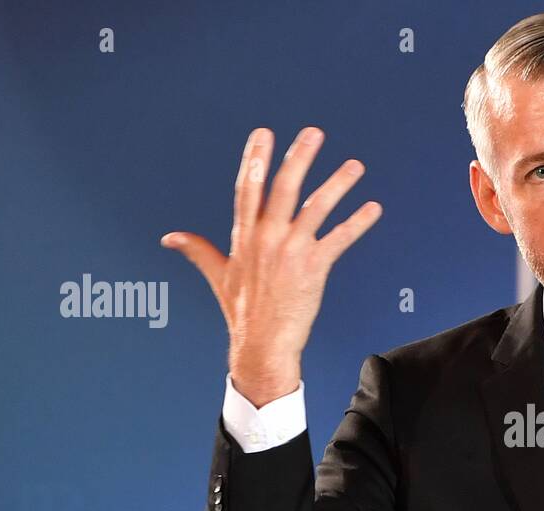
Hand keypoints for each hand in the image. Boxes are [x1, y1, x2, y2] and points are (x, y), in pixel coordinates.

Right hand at [160, 127, 381, 406]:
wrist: (262, 345)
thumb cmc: (241, 313)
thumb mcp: (216, 276)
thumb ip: (197, 250)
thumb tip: (170, 238)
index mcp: (244, 235)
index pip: (249, 187)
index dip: (256, 158)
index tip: (263, 133)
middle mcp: (267, 238)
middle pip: (285, 187)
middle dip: (300, 157)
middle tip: (314, 133)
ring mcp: (291, 251)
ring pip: (317, 208)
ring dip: (338, 184)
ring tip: (355, 166)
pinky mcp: (313, 268)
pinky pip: (340, 239)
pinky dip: (358, 223)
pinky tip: (373, 208)